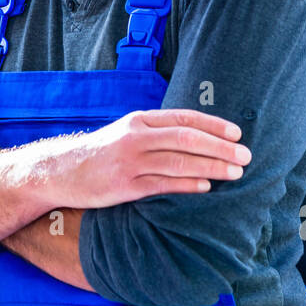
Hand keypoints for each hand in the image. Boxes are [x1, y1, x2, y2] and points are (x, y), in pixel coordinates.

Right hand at [38, 109, 250, 208]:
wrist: (61, 171)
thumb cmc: (102, 153)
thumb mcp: (127, 133)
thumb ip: (157, 133)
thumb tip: (198, 138)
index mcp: (140, 121)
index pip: (184, 118)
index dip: (213, 125)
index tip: (237, 134)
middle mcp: (136, 137)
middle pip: (186, 138)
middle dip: (220, 147)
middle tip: (245, 156)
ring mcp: (130, 162)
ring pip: (178, 162)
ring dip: (211, 166)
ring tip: (235, 172)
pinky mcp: (124, 186)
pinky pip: (161, 185)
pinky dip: (186, 185)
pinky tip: (205, 187)